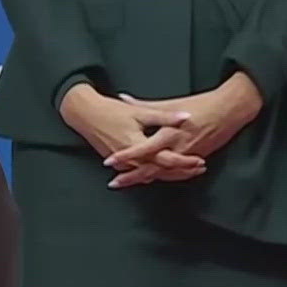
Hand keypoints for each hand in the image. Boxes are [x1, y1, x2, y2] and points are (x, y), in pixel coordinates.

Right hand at [58, 82, 205, 187]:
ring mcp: (124, 163)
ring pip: (151, 174)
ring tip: (189, 171)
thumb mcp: (139, 112)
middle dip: (182, 171)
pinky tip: (166, 171)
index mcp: (138, 145)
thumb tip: (185, 117)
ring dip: (170, 173)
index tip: (199, 160)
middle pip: (161, 171)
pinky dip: (155, 172)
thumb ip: (164, 117)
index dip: (184, 161)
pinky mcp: (120, 164)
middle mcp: (131, 159)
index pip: (166, 159)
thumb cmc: (112, 111)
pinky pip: (141, 172)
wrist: (86, 115)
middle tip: (200, 168)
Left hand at [108, 72, 263, 185]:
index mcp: (169, 133)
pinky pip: (176, 173)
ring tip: (127, 183)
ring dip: (145, 179)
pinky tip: (151, 179)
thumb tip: (122, 98)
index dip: (126, 156)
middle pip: (151, 168)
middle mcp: (178, 148)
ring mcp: (187, 156)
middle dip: (131, 177)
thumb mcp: (170, 103)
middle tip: (113, 183)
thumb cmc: (200, 104)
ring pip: (163, 173)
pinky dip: (163, 176)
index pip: (143, 149)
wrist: (230, 110)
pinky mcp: (196, 159)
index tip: (109, 162)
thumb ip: (144, 105)